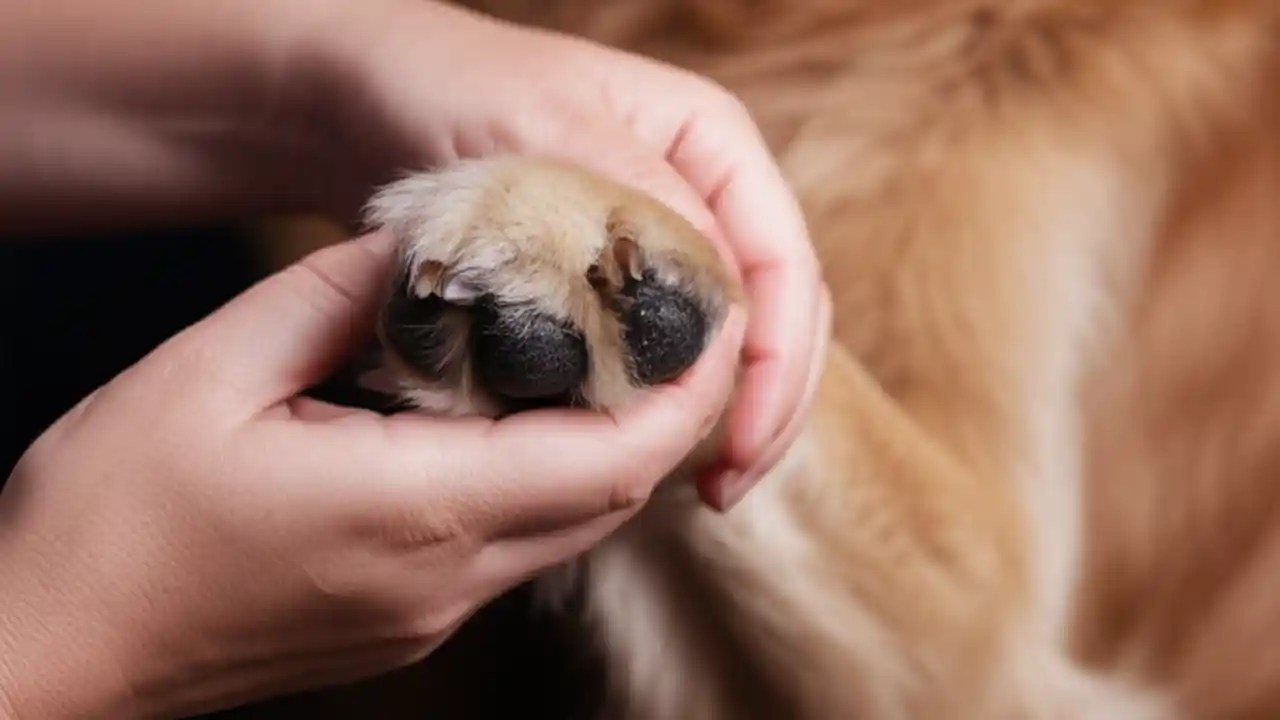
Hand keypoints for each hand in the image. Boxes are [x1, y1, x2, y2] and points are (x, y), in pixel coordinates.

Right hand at [0, 233, 742, 718]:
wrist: (49, 656)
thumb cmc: (107, 521)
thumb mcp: (206, 375)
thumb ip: (331, 300)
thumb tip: (413, 249)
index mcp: (413, 508)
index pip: (610, 455)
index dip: (680, 389)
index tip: (704, 321)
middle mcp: (446, 576)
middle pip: (612, 495)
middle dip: (658, 410)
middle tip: (655, 322)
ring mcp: (431, 615)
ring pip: (572, 525)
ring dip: (604, 447)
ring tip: (594, 357)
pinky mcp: (408, 627)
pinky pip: (516, 549)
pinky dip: (543, 482)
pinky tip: (505, 422)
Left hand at [318, 1, 830, 509]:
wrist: (366, 93)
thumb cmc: (447, 84)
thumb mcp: (540, 123)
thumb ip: (632, 192)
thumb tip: (713, 285)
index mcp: (711, 142)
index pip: (781, 265)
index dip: (774, 364)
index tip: (738, 443)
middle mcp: (703, 191)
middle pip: (780, 311)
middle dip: (767, 405)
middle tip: (728, 488)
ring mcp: (665, 238)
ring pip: (735, 339)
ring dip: (730, 416)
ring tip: (708, 489)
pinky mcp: (616, 281)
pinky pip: (671, 349)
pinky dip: (672, 406)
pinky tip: (645, 455)